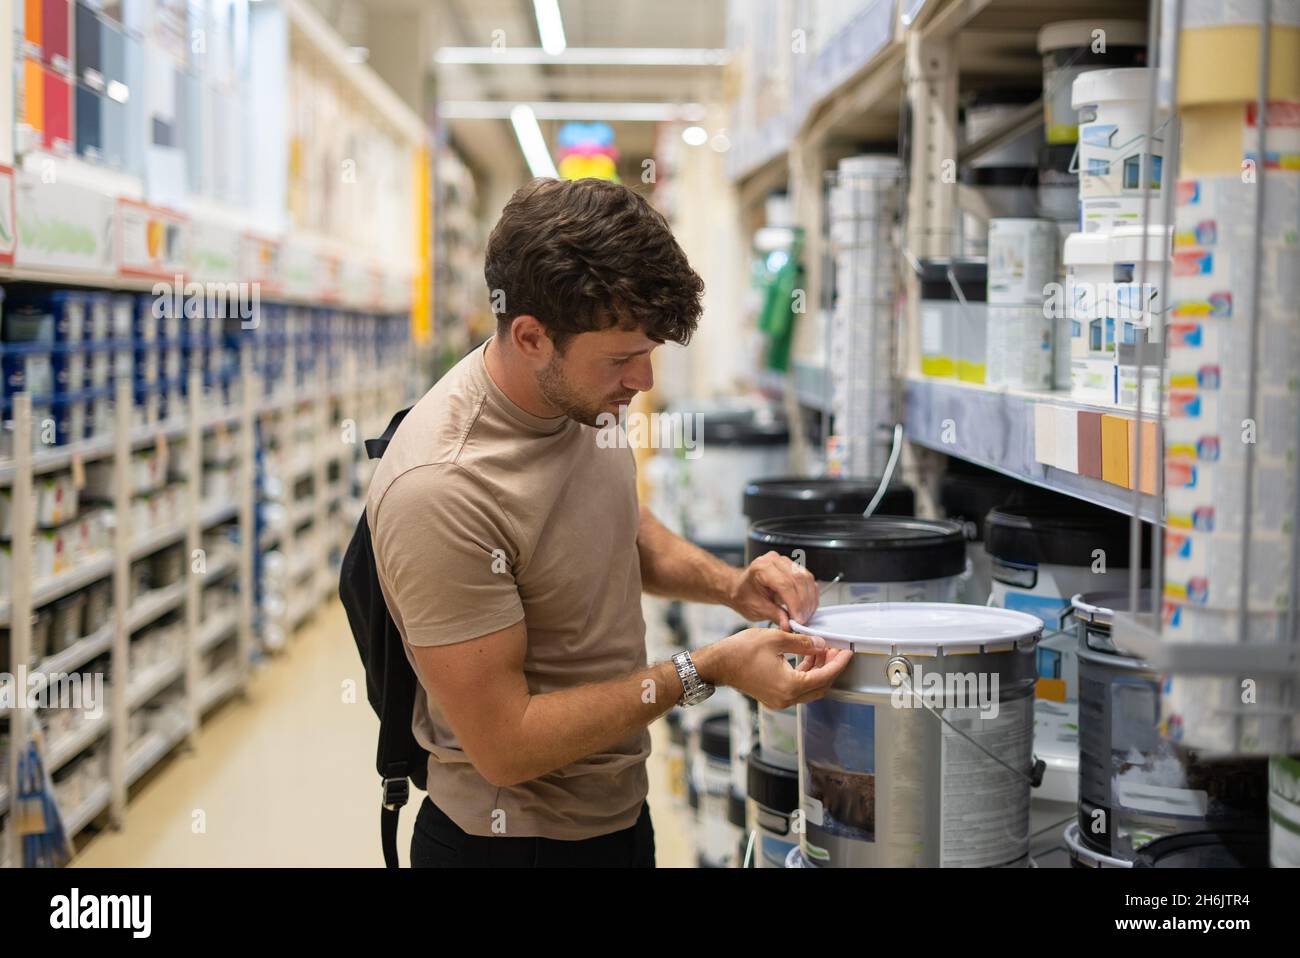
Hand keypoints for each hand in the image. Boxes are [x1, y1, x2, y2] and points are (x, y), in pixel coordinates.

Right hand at [697, 627, 851, 709]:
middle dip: (832, 667)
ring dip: (819, 671)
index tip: (847, 651)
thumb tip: (821, 644)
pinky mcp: (774, 697)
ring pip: (810, 689)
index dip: (839, 663)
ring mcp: (780, 700)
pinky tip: (808, 657)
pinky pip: (798, 688)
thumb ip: (803, 643)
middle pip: (821, 686)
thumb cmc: (741, 651)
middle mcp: (787, 698)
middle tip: (837, 650)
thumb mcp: (777, 639)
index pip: (825, 676)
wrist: (718, 664)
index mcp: (790, 686)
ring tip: (823, 650)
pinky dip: (806, 674)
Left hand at [726, 551, 818, 630]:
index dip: (794, 603)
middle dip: (804, 603)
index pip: (785, 584)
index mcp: (761, 567)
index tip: (798, 620)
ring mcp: (785, 562)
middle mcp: (775, 560)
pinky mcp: (794, 567)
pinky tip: (807, 608)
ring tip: (806, 616)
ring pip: (807, 579)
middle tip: (803, 621)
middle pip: (798, 579)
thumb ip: (774, 615)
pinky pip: (808, 580)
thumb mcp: (755, 608)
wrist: (740, 588)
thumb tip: (789, 625)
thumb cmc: (744, 595)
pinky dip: (811, 595)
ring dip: (809, 600)